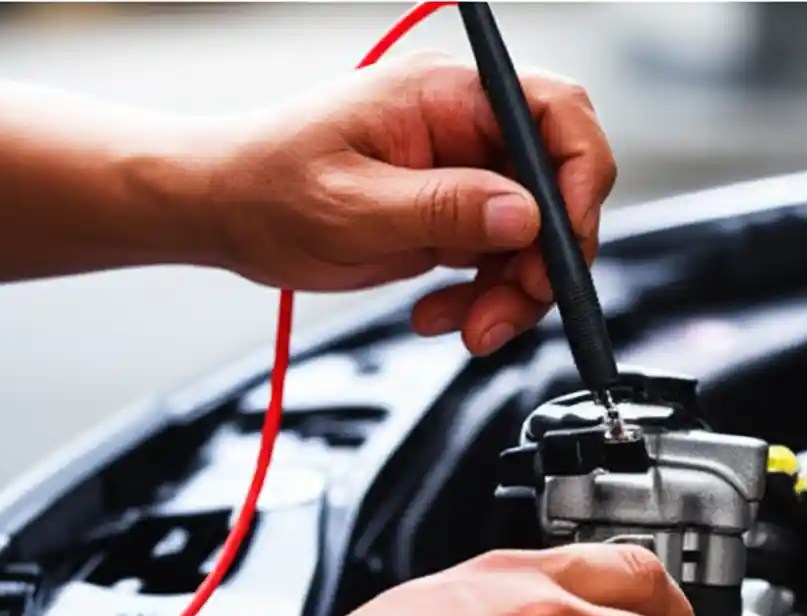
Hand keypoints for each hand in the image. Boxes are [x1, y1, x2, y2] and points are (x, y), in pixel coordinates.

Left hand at [199, 53, 616, 356]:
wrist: (227, 212)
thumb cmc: (267, 185)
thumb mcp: (352, 205)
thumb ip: (443, 209)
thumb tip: (525, 215)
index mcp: (446, 96)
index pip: (554, 113)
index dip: (580, 175)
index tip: (565, 240)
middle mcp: (465, 129)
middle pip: (555, 184)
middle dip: (548, 254)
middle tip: (519, 302)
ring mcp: (463, 174)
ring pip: (534, 235)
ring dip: (517, 291)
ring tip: (471, 328)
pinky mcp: (454, 216)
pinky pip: (501, 261)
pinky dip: (487, 298)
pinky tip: (443, 315)